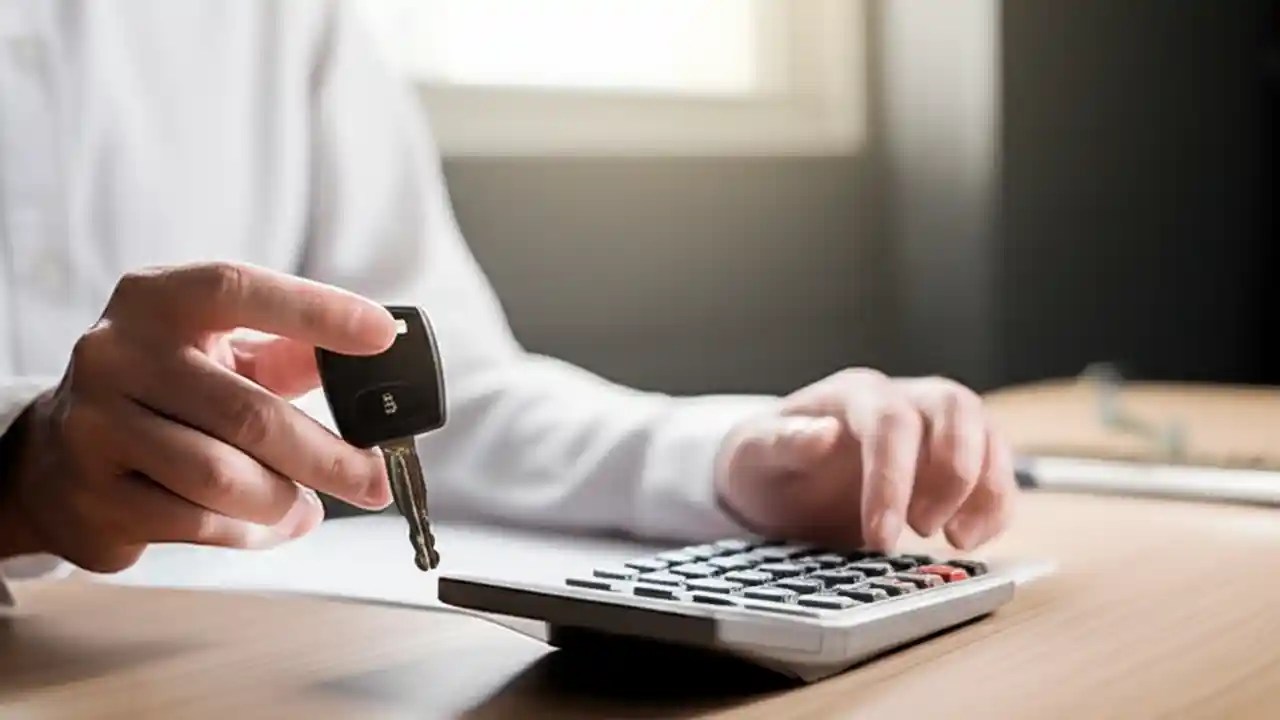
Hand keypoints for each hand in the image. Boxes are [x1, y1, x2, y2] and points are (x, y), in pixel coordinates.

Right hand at [0, 262, 396, 571]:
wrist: (55, 457)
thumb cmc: (163, 394)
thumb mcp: (216, 352)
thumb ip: (289, 350)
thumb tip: (375, 356)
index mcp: (157, 300)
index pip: (239, 291)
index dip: (316, 311)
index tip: (382, 335)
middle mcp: (117, 354)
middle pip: (248, 413)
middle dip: (327, 456)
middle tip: (374, 479)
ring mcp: (97, 426)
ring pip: (223, 478)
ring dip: (284, 501)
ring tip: (308, 508)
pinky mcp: (94, 495)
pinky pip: (197, 522)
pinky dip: (249, 531)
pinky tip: (267, 526)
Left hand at [715, 370, 1016, 551]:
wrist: (779, 479)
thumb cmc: (767, 465)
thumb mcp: (753, 457)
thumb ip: (780, 442)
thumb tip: (821, 434)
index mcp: (852, 394)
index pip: (889, 421)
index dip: (893, 480)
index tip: (882, 536)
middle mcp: (900, 398)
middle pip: (955, 407)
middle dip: (953, 471)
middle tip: (924, 529)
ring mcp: (932, 425)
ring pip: (986, 432)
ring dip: (984, 488)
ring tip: (956, 539)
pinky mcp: (953, 457)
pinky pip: (996, 470)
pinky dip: (995, 504)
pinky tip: (970, 537)